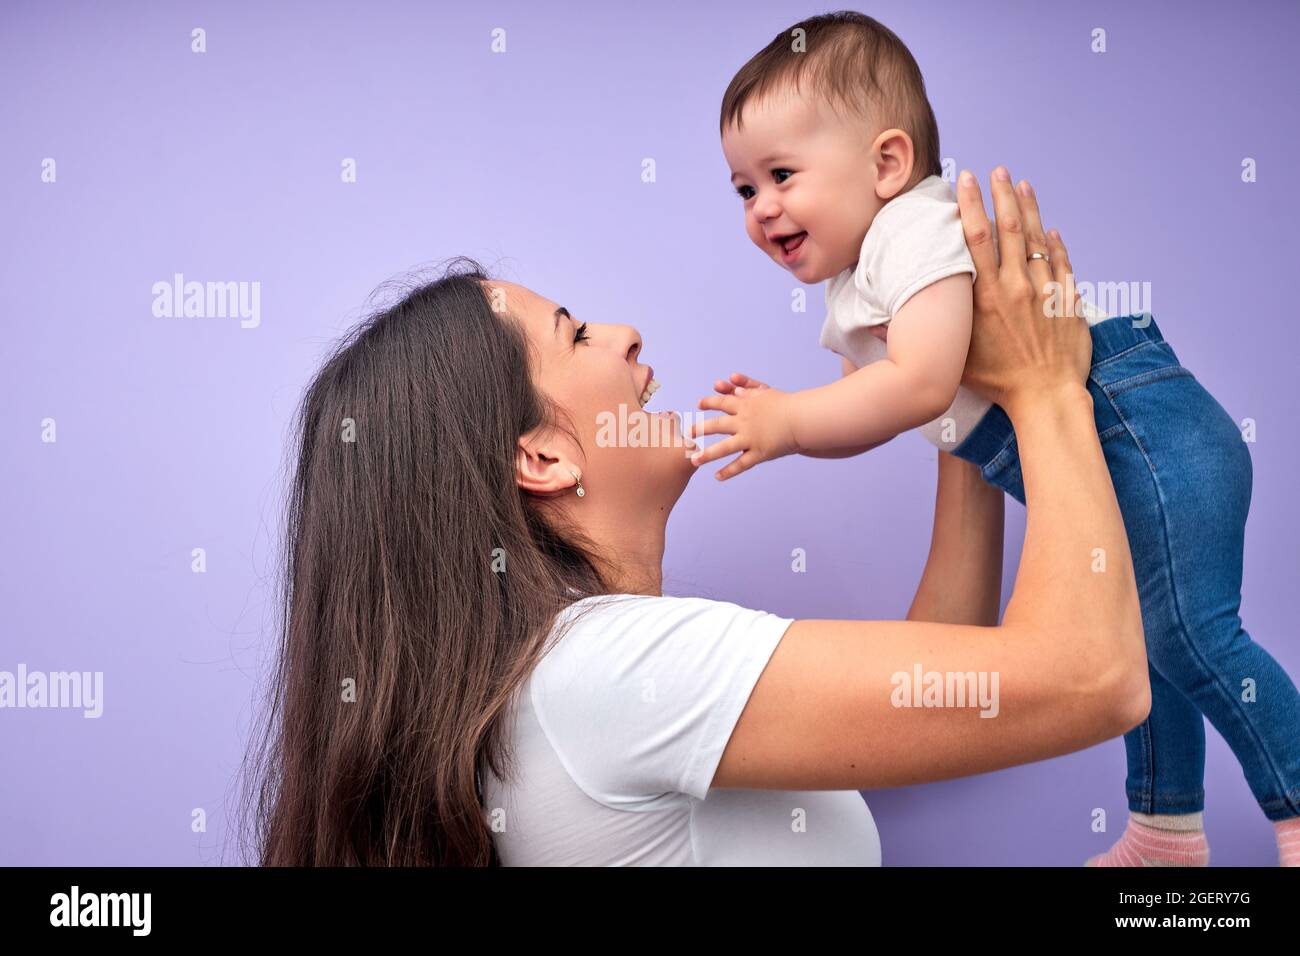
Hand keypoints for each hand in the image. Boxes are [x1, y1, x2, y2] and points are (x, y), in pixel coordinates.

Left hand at [690, 373, 797, 479]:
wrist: (803, 419)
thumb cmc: (786, 404)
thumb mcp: (765, 392)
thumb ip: (748, 387)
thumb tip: (731, 384)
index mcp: (746, 406)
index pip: (723, 403)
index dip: (710, 402)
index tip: (699, 404)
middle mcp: (744, 422)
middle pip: (717, 426)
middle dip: (700, 429)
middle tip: (688, 434)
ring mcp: (751, 439)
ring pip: (724, 448)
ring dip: (707, 455)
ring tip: (693, 461)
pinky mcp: (760, 453)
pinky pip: (741, 464)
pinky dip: (729, 471)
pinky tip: (717, 476)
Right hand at [955, 168, 1090, 418]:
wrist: (1047, 397)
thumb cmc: (998, 383)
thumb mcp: (958, 358)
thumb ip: (933, 331)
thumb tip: (883, 327)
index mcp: (986, 296)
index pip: (976, 239)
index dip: (971, 206)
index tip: (966, 182)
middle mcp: (1016, 286)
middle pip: (1009, 228)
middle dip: (1001, 195)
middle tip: (997, 171)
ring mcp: (1045, 291)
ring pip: (1038, 239)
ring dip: (1030, 209)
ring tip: (1023, 185)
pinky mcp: (1067, 301)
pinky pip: (1062, 262)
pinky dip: (1057, 242)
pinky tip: (1051, 228)